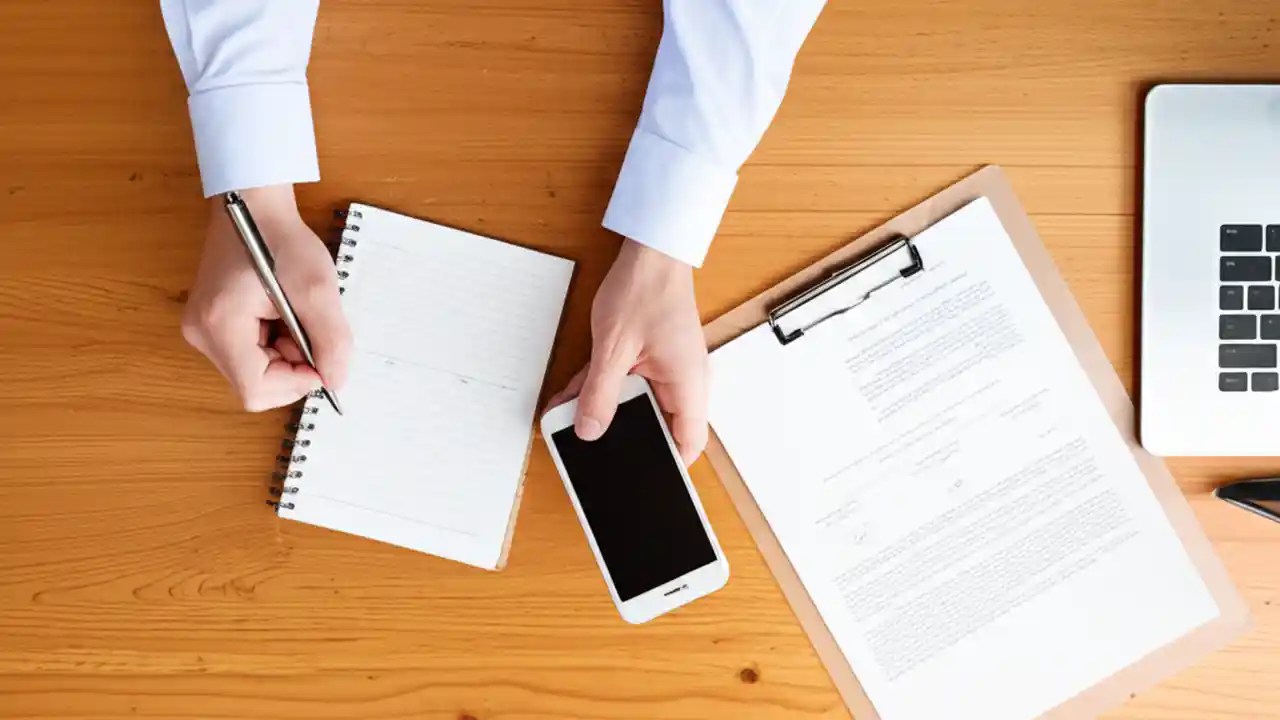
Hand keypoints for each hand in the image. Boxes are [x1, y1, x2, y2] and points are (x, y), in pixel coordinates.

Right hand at [180, 185, 351, 411]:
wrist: (255, 204)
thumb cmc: (282, 239)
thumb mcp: (318, 289)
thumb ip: (331, 341)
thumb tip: (336, 380)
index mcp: (220, 326)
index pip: (256, 390)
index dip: (295, 383)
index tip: (320, 357)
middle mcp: (201, 335)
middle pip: (254, 384)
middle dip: (292, 366)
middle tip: (308, 328)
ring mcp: (202, 330)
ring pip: (254, 372)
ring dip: (286, 354)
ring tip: (295, 314)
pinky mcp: (211, 325)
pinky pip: (249, 355)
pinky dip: (275, 344)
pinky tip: (282, 314)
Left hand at [549, 240, 708, 464]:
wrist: (650, 251)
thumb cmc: (646, 288)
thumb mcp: (614, 348)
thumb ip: (601, 394)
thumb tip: (589, 431)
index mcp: (687, 385)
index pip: (689, 441)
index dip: (669, 465)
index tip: (644, 479)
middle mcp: (682, 381)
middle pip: (658, 426)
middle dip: (626, 438)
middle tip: (596, 452)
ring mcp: (666, 369)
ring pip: (636, 405)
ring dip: (606, 410)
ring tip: (571, 421)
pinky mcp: (649, 357)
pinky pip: (625, 383)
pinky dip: (601, 390)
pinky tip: (570, 398)